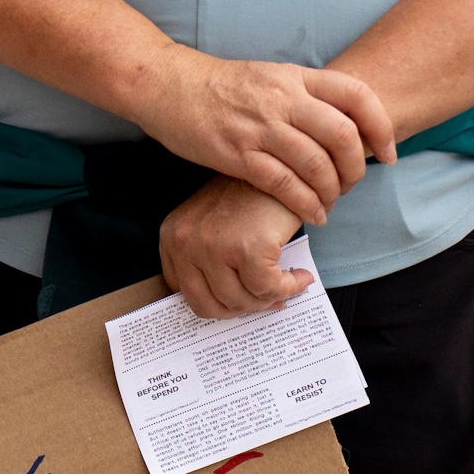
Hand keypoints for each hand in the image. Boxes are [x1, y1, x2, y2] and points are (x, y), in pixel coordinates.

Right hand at [133, 49, 392, 221]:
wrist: (169, 85)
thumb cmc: (221, 86)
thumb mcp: (270, 76)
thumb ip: (304, 95)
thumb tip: (342, 124)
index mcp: (294, 76)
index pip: (356, 95)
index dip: (381, 126)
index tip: (387, 153)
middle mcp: (282, 98)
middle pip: (343, 135)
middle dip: (357, 168)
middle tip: (353, 185)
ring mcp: (260, 126)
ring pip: (317, 164)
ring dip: (331, 191)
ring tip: (330, 204)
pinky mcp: (238, 153)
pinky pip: (285, 184)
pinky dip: (306, 204)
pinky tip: (312, 215)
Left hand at [160, 177, 308, 320]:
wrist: (283, 164)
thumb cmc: (253, 194)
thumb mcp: (217, 224)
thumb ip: (212, 262)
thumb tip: (233, 305)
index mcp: (173, 237)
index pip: (184, 294)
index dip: (217, 303)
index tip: (241, 301)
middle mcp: (186, 243)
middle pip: (208, 306)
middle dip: (242, 309)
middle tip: (267, 300)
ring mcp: (213, 246)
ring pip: (239, 302)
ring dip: (268, 300)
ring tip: (286, 285)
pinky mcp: (247, 248)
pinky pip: (267, 290)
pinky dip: (289, 288)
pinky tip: (299, 277)